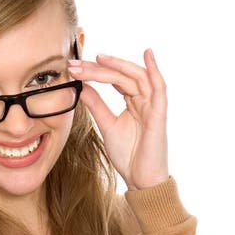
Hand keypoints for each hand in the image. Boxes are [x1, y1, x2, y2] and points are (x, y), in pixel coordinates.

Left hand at [67, 50, 168, 189]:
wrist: (141, 179)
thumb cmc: (129, 155)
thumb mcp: (107, 125)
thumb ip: (96, 105)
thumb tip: (81, 87)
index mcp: (133, 103)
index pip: (114, 80)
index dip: (94, 72)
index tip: (73, 68)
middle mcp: (144, 101)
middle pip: (123, 75)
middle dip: (100, 68)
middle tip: (78, 63)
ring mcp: (153, 106)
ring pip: (137, 77)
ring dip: (118, 66)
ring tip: (99, 58)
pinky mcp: (159, 115)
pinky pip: (160, 88)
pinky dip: (155, 70)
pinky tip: (148, 54)